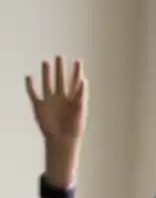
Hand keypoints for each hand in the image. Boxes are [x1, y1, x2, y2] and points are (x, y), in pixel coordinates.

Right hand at [25, 56, 87, 186]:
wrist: (62, 141)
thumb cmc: (74, 128)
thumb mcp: (80, 109)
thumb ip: (81, 94)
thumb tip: (84, 79)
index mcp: (73, 99)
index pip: (75, 81)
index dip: (77, 71)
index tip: (79, 61)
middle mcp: (62, 98)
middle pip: (61, 80)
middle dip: (60, 68)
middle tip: (60, 56)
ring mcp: (50, 101)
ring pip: (47, 83)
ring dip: (46, 73)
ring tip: (46, 62)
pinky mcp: (39, 106)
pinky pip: (33, 93)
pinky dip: (30, 85)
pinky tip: (29, 76)